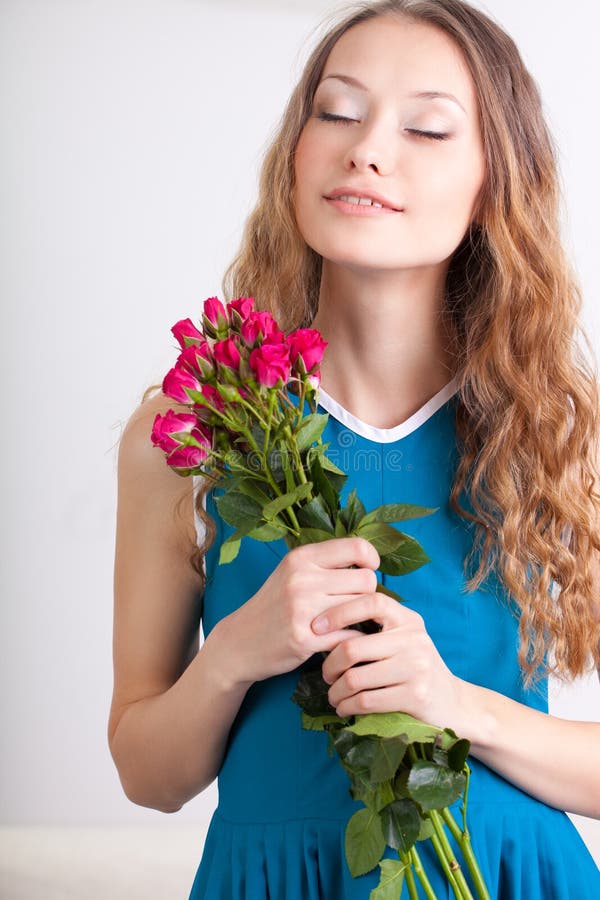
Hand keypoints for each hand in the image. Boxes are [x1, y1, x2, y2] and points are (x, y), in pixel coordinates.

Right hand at [216, 537, 380, 685]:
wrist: (239, 643)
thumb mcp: (291, 573)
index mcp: (301, 557)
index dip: (371, 559)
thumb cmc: (274, 606)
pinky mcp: (305, 639)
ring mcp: (302, 609)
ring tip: (352, 621)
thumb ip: (325, 562)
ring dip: (362, 617)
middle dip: (366, 593)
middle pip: (366, 580)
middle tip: (355, 602)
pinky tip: (346, 638)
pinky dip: (355, 638)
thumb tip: (370, 558)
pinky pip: (351, 635)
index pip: (356, 547)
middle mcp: (302, 579)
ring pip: (361, 608)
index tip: (368, 570)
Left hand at [316, 592, 464, 729]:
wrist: (453, 704)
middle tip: (326, 675)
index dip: (339, 612)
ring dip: (336, 692)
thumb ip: (376, 628)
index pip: (371, 602)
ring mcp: (416, 667)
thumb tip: (325, 622)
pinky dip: (347, 706)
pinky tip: (345, 708)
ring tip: (333, 696)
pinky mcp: (415, 696)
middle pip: (352, 648)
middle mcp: (413, 639)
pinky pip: (366, 701)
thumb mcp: (404, 639)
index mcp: (407, 619)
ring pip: (355, 678)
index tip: (316, 626)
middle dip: (330, 666)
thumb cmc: (416, 668)